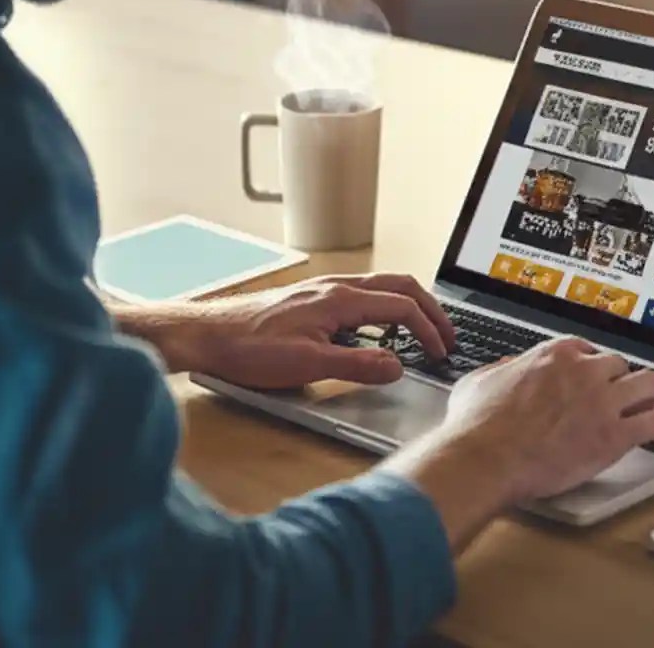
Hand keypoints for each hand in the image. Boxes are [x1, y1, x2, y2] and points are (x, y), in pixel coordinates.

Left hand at [113, 273, 455, 387]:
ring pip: (381, 288)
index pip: (402, 306)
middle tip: (447, 336)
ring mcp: (323, 291)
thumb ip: (357, 366)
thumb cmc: (248, 347)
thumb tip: (398, 367)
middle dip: (430, 310)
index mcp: (340, 299)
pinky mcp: (312, 301)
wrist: (205, 335)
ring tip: (421, 332)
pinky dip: (385, 310)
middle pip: (399, 286)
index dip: (428, 330)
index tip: (439, 353)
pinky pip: (362, 296)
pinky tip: (377, 333)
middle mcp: (335, 287)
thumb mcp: (307, 365)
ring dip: (408, 307)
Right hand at [443, 337, 653, 500]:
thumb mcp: (479, 381)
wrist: (487, 457)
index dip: (594, 367)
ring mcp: (603, 402)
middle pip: (621, 366)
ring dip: (650, 395)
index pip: (589, 350)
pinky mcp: (614, 435)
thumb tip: (506, 368)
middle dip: (621, 381)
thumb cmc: (478, 425)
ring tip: (652, 406)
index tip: (594, 378)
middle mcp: (584, 371)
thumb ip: (500, 370)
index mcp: (555, 355)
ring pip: (648, 385)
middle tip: (621, 397)